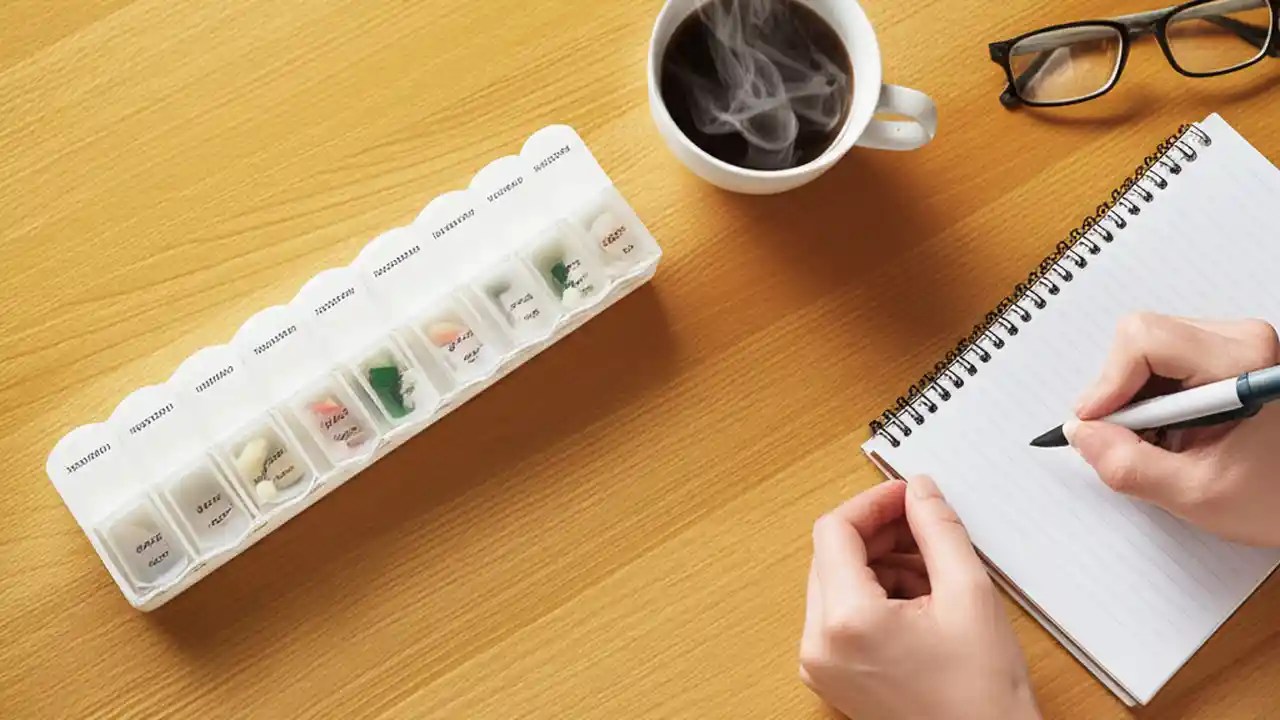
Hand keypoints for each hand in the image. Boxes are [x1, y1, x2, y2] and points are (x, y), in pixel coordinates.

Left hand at [799, 478, 1038, 719]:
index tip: (906, 495)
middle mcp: (819, 645)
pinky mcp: (832, 675)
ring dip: (882, 565)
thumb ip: (938, 529)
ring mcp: (821, 664)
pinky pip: (842, 613)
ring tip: (935, 577)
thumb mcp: (968, 594)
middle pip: (832, 555)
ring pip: (838, 581)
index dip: (873, 503)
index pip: (835, 531)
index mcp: (845, 623)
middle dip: (880, 535)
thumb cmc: (982, 698)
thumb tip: (919, 491)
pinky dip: (877, 596)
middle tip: (926, 528)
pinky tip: (922, 604)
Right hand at [1067, 313, 1279, 545]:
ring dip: (1137, 398)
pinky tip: (1174, 431)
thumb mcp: (1198, 494)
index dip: (1108, 384)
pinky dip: (1153, 397)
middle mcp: (1243, 340)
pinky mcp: (1228, 355)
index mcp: (1243, 362)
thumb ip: (1130, 466)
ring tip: (1161, 441)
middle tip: (1131, 440)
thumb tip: (1083, 435)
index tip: (1098, 423)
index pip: (1144, 341)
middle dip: (1121, 394)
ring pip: (1147, 349)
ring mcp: (1237, 344)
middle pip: (1140, 340)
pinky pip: (1163, 360)